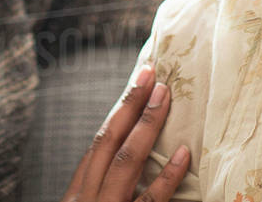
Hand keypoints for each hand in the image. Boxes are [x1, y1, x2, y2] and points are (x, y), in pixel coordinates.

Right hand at [60, 63, 190, 201]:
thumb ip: (105, 190)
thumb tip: (131, 154)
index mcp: (78, 194)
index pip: (99, 144)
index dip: (119, 112)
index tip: (138, 83)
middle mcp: (88, 197)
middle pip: (108, 141)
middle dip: (129, 104)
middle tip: (149, 73)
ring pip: (126, 161)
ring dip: (146, 124)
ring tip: (164, 95)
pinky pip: (150, 200)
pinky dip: (167, 176)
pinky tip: (183, 154)